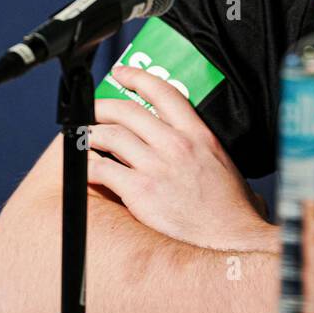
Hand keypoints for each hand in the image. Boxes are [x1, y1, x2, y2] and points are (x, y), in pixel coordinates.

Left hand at [86, 64, 270, 252]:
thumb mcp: (224, 162)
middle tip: (91, 108)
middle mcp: (176, 144)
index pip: (164, 92)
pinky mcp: (141, 191)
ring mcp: (157, 166)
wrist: (229, 238)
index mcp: (198, 134)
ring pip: (110, 135)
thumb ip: (206, 146)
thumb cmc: (230, 207)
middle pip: (128, 110)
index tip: (122, 73)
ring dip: (91, 134)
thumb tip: (201, 145)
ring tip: (83, 137)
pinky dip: (87, 166)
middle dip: (102, 106)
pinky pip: (103, 169)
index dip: (138, 77)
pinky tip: (84, 168)